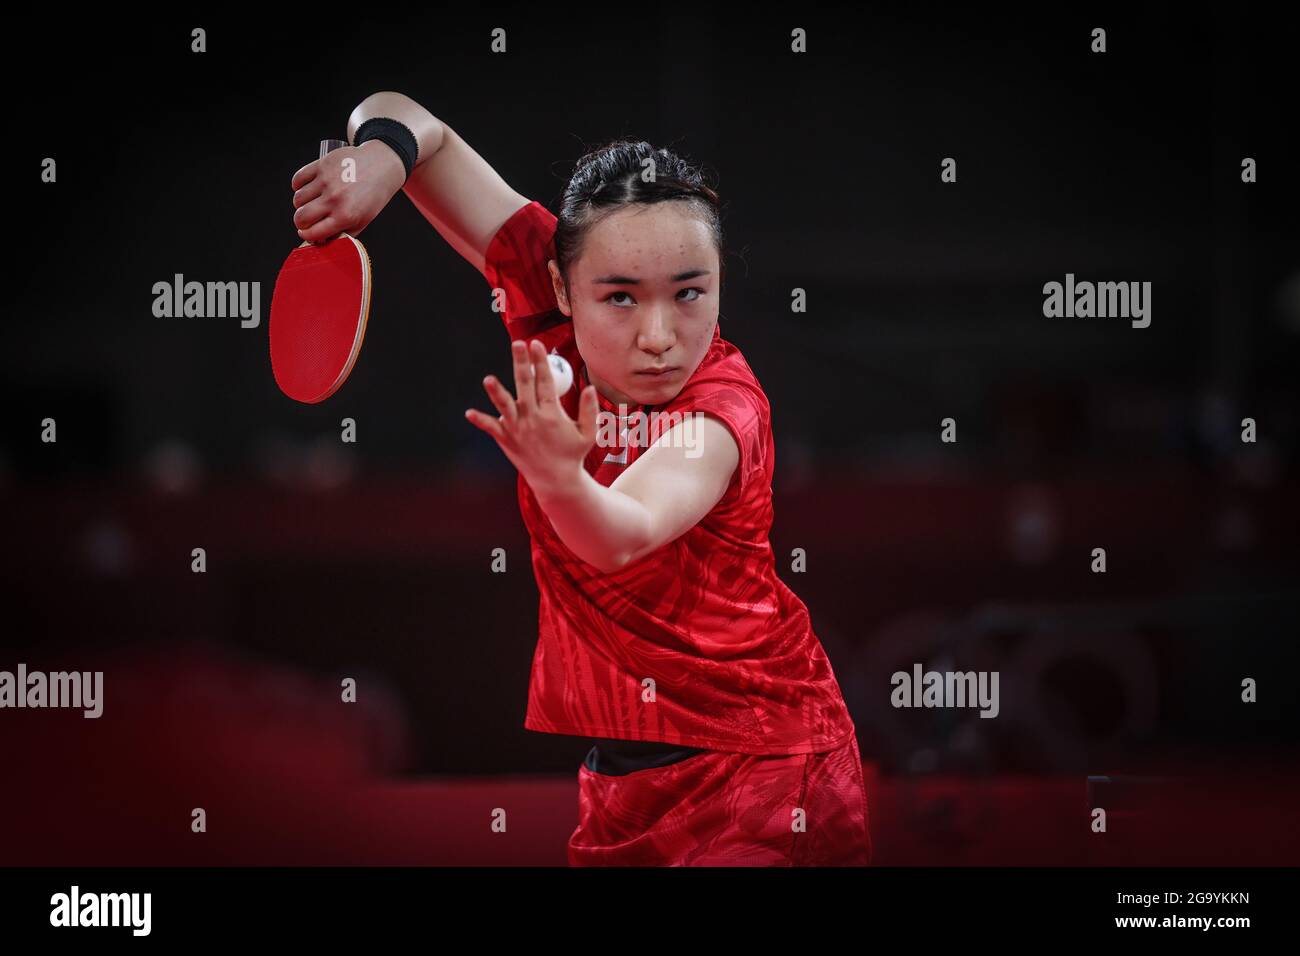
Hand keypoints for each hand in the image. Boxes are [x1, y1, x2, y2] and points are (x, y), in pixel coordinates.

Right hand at [290, 141, 406, 242]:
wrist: (381, 166)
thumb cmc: (373, 194)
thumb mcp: (364, 220)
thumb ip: (344, 233)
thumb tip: (322, 240)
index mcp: (345, 215)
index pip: (312, 232)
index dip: (306, 235)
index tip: (306, 232)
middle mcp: (334, 199)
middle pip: (301, 217)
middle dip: (301, 222)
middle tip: (306, 220)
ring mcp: (326, 181)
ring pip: (298, 198)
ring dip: (301, 203)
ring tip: (310, 202)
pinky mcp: (321, 165)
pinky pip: (298, 179)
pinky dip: (298, 185)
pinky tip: (307, 188)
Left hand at [465, 340, 599, 491]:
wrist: (556, 481)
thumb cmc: (572, 454)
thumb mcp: (588, 433)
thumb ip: (590, 410)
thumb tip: (589, 387)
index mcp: (553, 415)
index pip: (546, 382)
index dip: (541, 361)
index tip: (537, 345)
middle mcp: (533, 420)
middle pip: (525, 386)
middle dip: (521, 363)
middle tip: (517, 344)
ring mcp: (517, 430)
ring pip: (505, 407)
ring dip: (496, 393)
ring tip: (488, 380)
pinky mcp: (506, 440)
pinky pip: (491, 429)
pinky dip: (481, 421)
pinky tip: (469, 414)